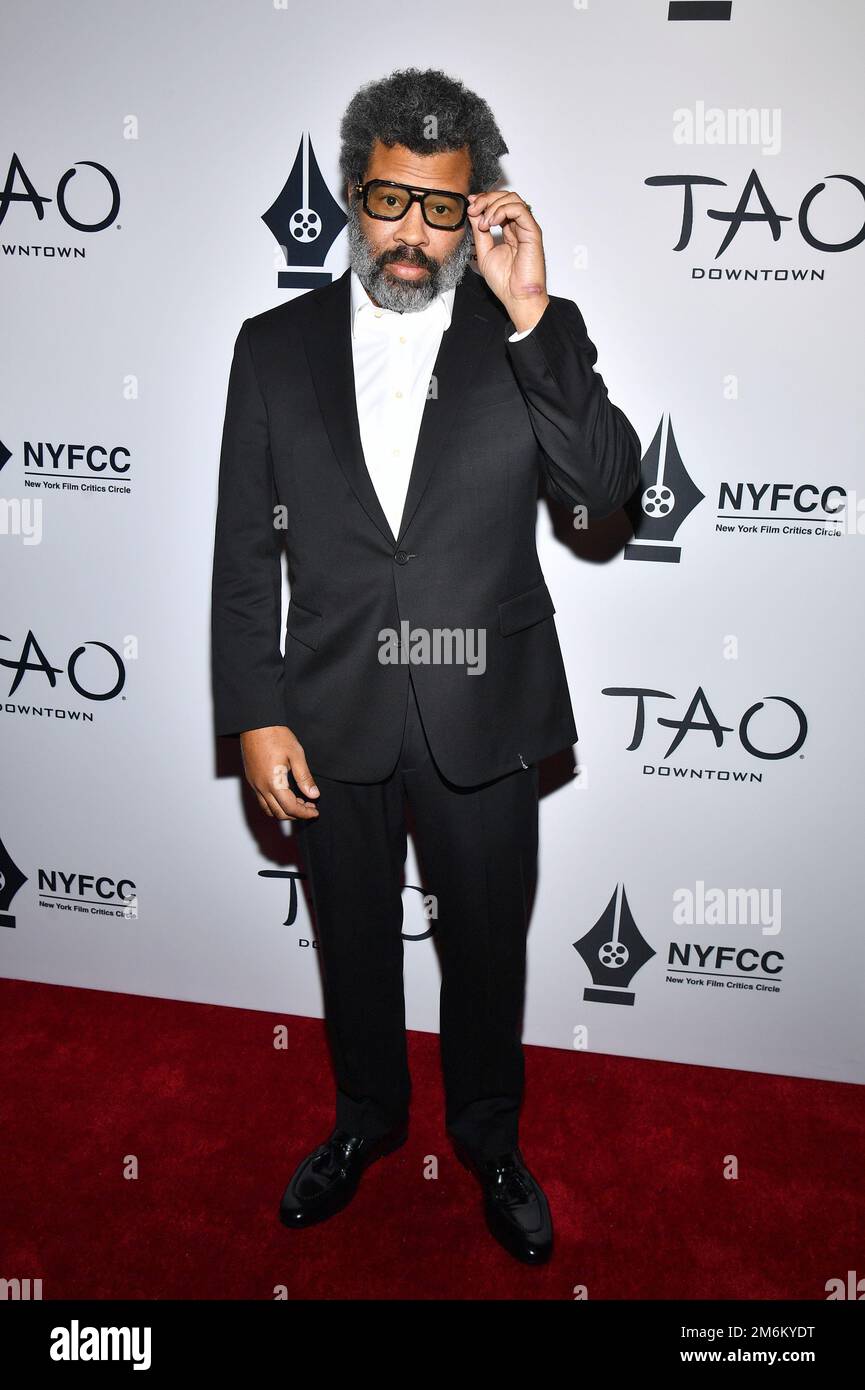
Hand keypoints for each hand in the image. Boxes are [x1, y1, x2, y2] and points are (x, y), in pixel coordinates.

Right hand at [239, 725, 319, 819]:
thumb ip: (305, 778)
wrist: (256, 723)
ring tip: (298, 802)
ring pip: (268, 809)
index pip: (290, 808)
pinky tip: (285, 794)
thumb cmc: (276, 736)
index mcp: (274, 782)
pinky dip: (274, 803)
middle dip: (295, 814)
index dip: (305, 813)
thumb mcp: (296, 755)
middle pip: (278, 813)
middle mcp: (261, 787)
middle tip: (309, 806)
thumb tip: (314, 795)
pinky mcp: (251, 779)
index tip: (315, 811)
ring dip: (283, 811)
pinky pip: (261, 800)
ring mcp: (254, 784)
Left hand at [467, 189, 549, 332]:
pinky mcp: (532, 232)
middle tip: (473, 209)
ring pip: (512, 199)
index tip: (470, 206)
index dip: (483, 201)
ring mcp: (526, 228)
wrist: (516, 297)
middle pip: (505, 197)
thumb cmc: (505, 282)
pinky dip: (503, 210)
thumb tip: (473, 212)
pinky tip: (492, 222)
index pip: (498, 204)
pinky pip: (520, 209)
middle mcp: (518, 227)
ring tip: (483, 222)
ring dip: (493, 205)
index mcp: (509, 231)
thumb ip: (479, 232)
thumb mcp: (483, 252)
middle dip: (486, 199)